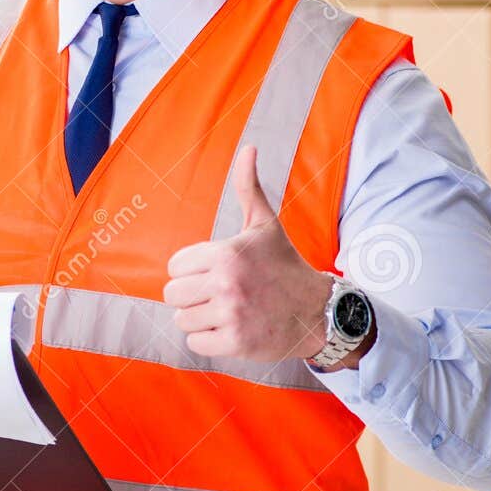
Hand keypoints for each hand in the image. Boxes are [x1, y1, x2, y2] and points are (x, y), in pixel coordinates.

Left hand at [162, 144, 333, 364]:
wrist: (317, 311)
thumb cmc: (283, 265)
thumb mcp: (264, 224)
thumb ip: (247, 186)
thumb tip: (248, 147)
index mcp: (225, 253)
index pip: (175, 267)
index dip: (191, 270)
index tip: (215, 272)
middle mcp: (225, 283)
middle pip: (172, 295)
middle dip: (191, 296)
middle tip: (217, 295)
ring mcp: (230, 315)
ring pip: (182, 320)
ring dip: (199, 319)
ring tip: (226, 311)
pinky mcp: (235, 342)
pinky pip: (195, 343)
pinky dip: (208, 340)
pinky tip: (230, 329)